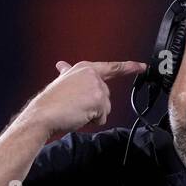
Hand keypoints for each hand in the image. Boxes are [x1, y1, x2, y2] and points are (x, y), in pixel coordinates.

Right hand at [21, 60, 146, 137]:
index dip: (129, 67)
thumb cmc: (51, 102)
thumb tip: (62, 65)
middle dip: (95, 106)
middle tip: (76, 106)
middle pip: (106, 96)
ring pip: (105, 108)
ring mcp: (96, 87)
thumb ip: (68, 73)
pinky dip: (92, 120)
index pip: (112, 67)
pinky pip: (102, 117)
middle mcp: (93, 74)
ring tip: (76, 110)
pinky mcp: (98, 100)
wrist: (44, 114)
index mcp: (85, 67)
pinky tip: (79, 115)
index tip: (142, 66)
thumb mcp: (61, 81)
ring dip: (93, 114)